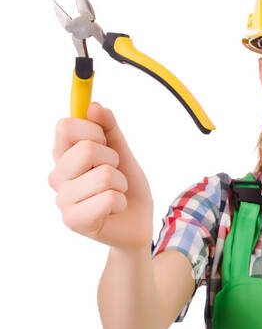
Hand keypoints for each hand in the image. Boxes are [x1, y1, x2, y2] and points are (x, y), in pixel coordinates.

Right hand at [49, 102, 153, 249]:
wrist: (137, 222)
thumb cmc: (126, 186)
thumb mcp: (122, 152)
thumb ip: (109, 128)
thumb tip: (94, 106)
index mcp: (63, 155)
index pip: (64, 126)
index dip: (93, 130)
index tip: (104, 142)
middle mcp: (57, 176)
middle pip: (86, 149)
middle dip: (113, 160)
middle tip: (114, 173)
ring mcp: (61, 199)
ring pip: (104, 176)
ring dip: (120, 184)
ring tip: (115, 193)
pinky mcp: (72, 220)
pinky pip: (109, 198)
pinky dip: (121, 202)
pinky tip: (113, 209)